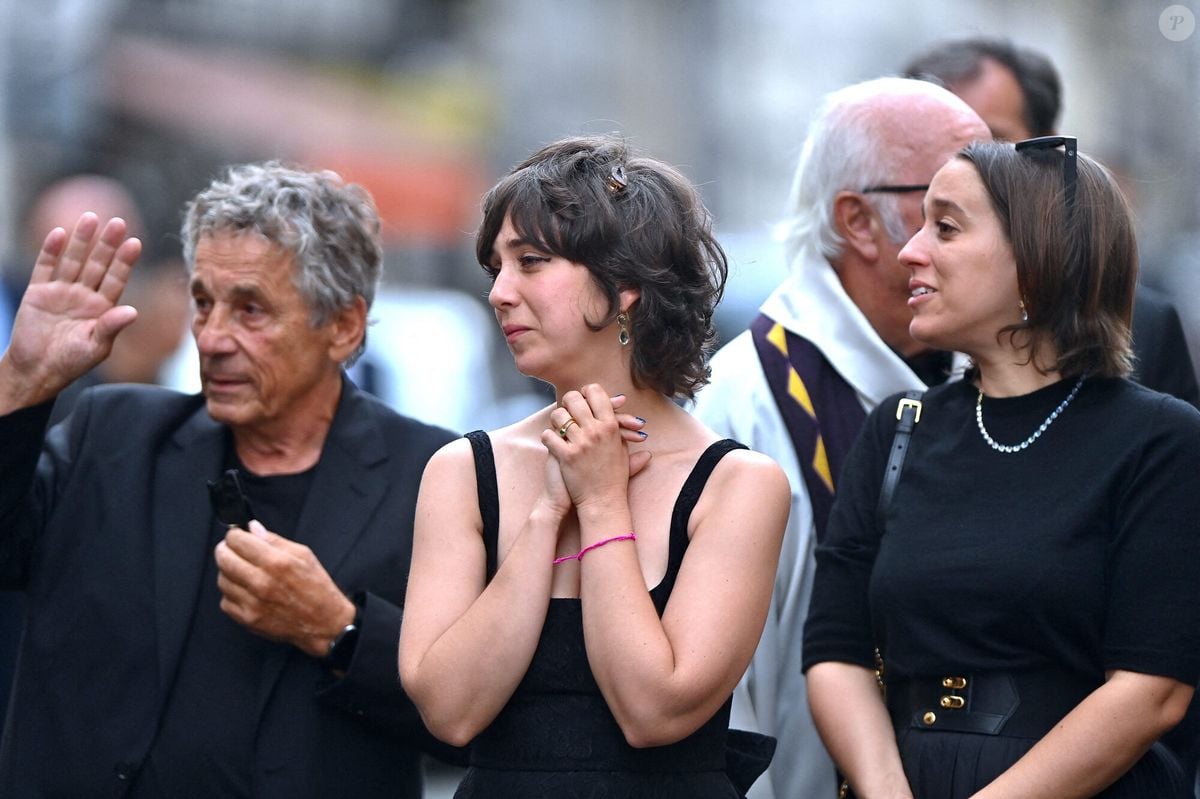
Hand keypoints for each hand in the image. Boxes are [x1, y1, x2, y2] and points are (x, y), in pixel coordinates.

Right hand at [0, 213, 141, 411]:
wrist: (37, 370)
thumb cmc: (72, 361)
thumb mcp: (96, 346)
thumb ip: (111, 327)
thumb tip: (133, 312)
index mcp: (102, 307)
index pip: (116, 279)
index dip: (125, 261)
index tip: (135, 242)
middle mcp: (84, 295)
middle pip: (97, 264)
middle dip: (107, 244)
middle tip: (118, 222)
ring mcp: (61, 292)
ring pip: (73, 261)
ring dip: (82, 240)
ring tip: (91, 218)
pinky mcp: (38, 293)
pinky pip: (45, 268)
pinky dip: (51, 251)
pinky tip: (59, 234)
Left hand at [214, 521, 355, 657]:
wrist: (323, 623)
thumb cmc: (317, 588)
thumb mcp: (304, 555)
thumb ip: (275, 540)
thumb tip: (253, 528)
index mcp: (276, 562)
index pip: (238, 541)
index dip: (234, 534)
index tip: (236, 535)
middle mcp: (262, 582)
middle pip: (224, 559)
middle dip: (225, 550)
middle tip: (232, 549)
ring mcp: (252, 602)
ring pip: (222, 580)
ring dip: (228, 572)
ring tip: (241, 571)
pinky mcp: (248, 619)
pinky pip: (225, 601)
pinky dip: (231, 594)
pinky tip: (245, 591)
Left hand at [542, 385, 651, 513]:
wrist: (603, 501)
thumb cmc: (613, 477)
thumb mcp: (623, 451)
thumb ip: (622, 430)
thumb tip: (627, 415)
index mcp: (611, 426)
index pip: (595, 393)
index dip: (586, 392)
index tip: (583, 399)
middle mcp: (595, 431)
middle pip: (574, 399)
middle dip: (568, 402)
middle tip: (568, 410)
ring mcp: (580, 443)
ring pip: (558, 415)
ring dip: (556, 420)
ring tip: (559, 427)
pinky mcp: (565, 456)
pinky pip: (548, 435)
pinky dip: (547, 437)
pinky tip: (552, 442)